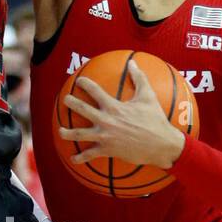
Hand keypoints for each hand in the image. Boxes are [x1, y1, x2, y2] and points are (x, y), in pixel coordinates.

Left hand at [59, 61, 185, 167]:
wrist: (161, 145)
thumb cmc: (155, 120)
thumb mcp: (148, 96)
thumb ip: (139, 78)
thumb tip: (132, 62)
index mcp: (114, 106)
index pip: (95, 91)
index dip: (85, 84)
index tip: (79, 81)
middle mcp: (106, 120)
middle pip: (82, 109)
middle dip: (71, 103)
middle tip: (65, 99)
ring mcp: (105, 136)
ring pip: (79, 134)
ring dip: (67, 133)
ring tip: (60, 131)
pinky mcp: (107, 150)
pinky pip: (89, 154)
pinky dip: (80, 158)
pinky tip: (73, 158)